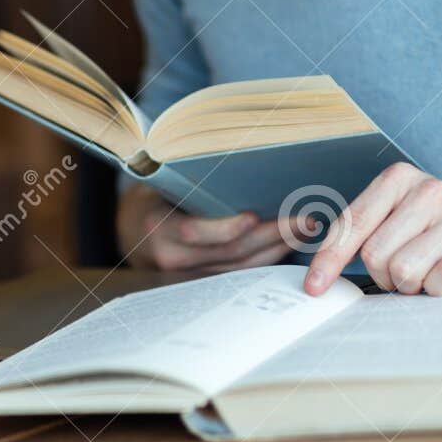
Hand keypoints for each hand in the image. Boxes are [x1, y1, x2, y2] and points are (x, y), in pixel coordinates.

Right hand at [117, 182, 295, 271]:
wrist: (135, 229)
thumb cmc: (158, 196)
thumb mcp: (165, 183)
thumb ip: (192, 180)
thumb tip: (243, 155)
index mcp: (158, 227)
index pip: (194, 232)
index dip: (227, 228)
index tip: (254, 215)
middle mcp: (171, 258)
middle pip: (229, 253)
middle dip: (271, 236)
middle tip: (305, 220)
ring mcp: (187, 277)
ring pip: (241, 269)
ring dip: (277, 249)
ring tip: (305, 230)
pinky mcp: (203, 286)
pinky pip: (240, 276)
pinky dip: (267, 261)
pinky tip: (288, 245)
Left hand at [303, 162, 441, 295]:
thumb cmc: (441, 234)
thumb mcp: (400, 218)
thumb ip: (364, 233)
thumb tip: (318, 274)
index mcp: (400, 179)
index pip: (352, 224)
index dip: (328, 260)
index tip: (314, 288)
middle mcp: (429, 191)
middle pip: (374, 254)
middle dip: (383, 275)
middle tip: (406, 271)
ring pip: (402, 271)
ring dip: (411, 285)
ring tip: (428, 272)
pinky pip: (438, 283)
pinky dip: (438, 291)